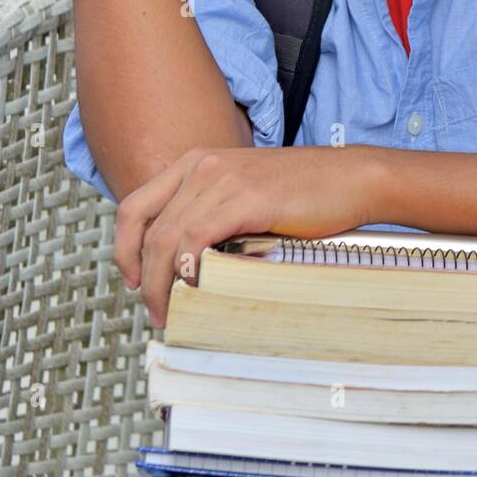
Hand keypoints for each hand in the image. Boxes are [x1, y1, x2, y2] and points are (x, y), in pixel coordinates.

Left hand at [113, 144, 383, 326]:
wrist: (353, 179)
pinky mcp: (245, 197)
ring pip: (167, 238)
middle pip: (146, 227)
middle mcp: (202, 166)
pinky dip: (186, 270)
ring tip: (170, 314)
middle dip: (143, 277)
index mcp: (197, 162)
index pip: (136, 206)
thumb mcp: (245, 196)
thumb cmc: (307, 193)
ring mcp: (222, 178)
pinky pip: (196, 238)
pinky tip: (193, 291)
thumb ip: (213, 216)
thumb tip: (187, 264)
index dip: (124, 248)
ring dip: (161, 284)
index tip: (133, 280)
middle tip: (155, 310)